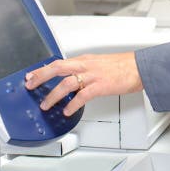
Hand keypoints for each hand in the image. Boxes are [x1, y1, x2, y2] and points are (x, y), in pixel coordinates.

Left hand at [25, 52, 143, 116]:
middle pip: (58, 68)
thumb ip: (84, 70)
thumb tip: (72, 80)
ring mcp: (93, 75)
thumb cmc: (122, 67)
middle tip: (30, 85)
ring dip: (53, 94)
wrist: (139, 67)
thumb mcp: (99, 63)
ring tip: (46, 104)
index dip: (43, 69)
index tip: (31, 75)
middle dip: (41, 76)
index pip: (59, 62)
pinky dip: (72, 104)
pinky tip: (67, 111)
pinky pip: (82, 96)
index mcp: (85, 59)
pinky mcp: (101, 86)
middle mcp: (86, 65)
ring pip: (66, 82)